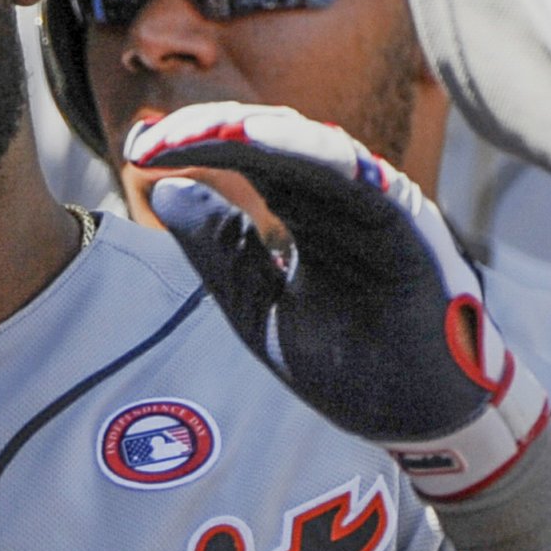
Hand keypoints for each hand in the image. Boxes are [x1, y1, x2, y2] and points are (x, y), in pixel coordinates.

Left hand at [125, 103, 548, 499]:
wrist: (413, 418)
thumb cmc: (349, 365)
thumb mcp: (258, 305)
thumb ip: (218, 249)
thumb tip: (161, 188)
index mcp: (312, 211)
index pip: (249, 159)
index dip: (194, 146)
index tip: (137, 148)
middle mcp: (345, 198)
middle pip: (274, 142)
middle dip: (210, 133)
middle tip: (150, 139)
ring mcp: (379, 209)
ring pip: (315, 150)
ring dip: (257, 134)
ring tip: (202, 131)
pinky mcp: (409, 229)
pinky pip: (363, 182)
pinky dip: (319, 157)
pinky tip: (270, 143)